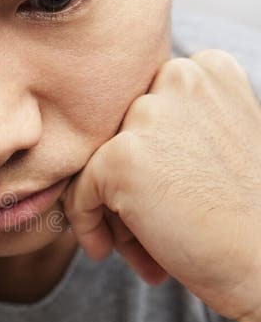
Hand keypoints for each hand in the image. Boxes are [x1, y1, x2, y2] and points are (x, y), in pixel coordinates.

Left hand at [62, 50, 260, 321]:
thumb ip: (174, 127)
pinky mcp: (119, 157)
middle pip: (117, 133)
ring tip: (142, 248)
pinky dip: (87, 225)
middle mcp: (180, 77)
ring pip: (96, 163)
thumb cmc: (249, 218)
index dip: (149, 160)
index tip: (169, 200)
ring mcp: (148, 115)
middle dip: (127, 185)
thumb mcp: (220, 146)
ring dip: (111, 208)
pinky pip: (78, 193)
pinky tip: (108, 252)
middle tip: (155, 230)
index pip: (144, 108)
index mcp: (210, 69)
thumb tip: (112, 144)